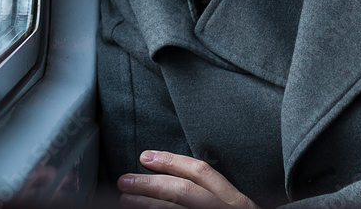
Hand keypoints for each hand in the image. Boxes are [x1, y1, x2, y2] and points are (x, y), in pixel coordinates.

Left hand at [118, 150, 259, 208]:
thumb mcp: (235, 207)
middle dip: (152, 184)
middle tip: (125, 180)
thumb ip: (214, 195)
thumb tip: (174, 181)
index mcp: (234, 200)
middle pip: (184, 192)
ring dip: (148, 205)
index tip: (145, 157)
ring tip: (126, 199)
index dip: (172, 162)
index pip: (201, 173)